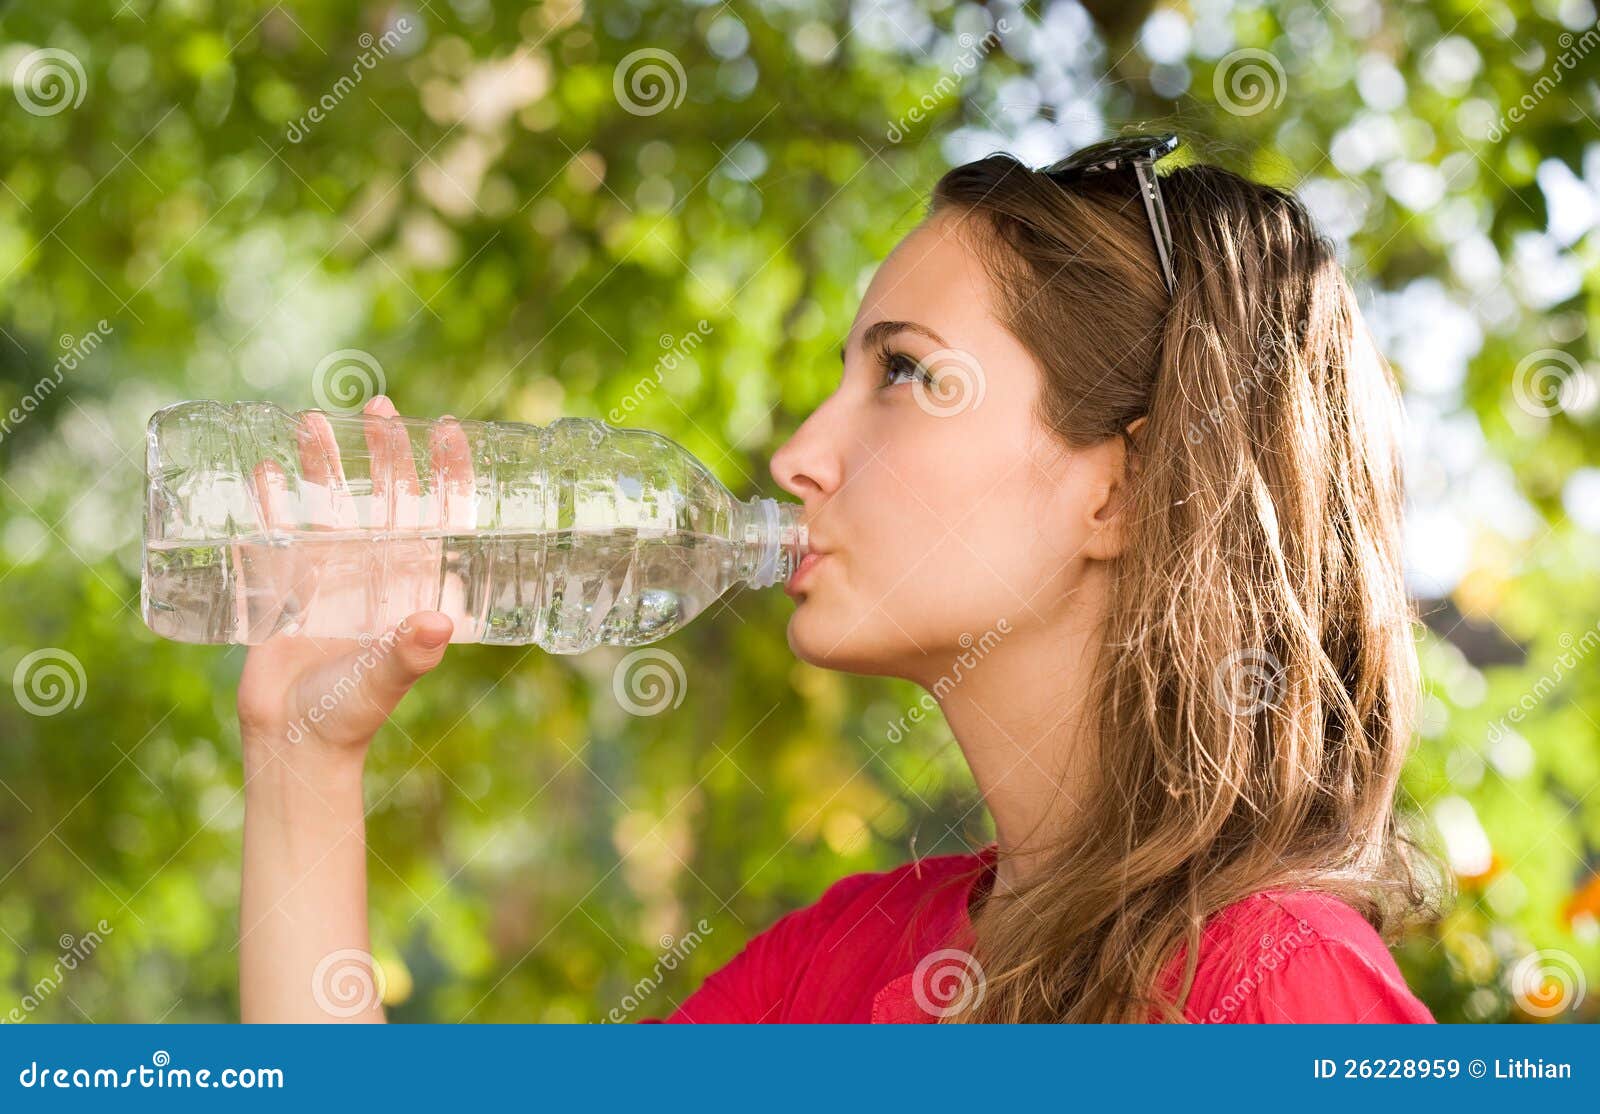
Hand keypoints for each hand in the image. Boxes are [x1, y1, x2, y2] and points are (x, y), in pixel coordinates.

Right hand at [235, 395, 470, 760]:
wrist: (294, 745)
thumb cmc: (351, 716)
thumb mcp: (384, 681)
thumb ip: (408, 653)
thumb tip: (439, 622)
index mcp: (414, 587)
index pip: (441, 518)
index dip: (448, 474)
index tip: (447, 429)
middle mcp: (379, 574)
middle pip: (386, 497)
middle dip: (384, 452)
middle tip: (378, 406)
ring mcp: (331, 577)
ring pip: (332, 505)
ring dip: (325, 464)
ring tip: (313, 419)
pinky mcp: (286, 589)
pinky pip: (279, 533)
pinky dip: (273, 502)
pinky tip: (267, 468)